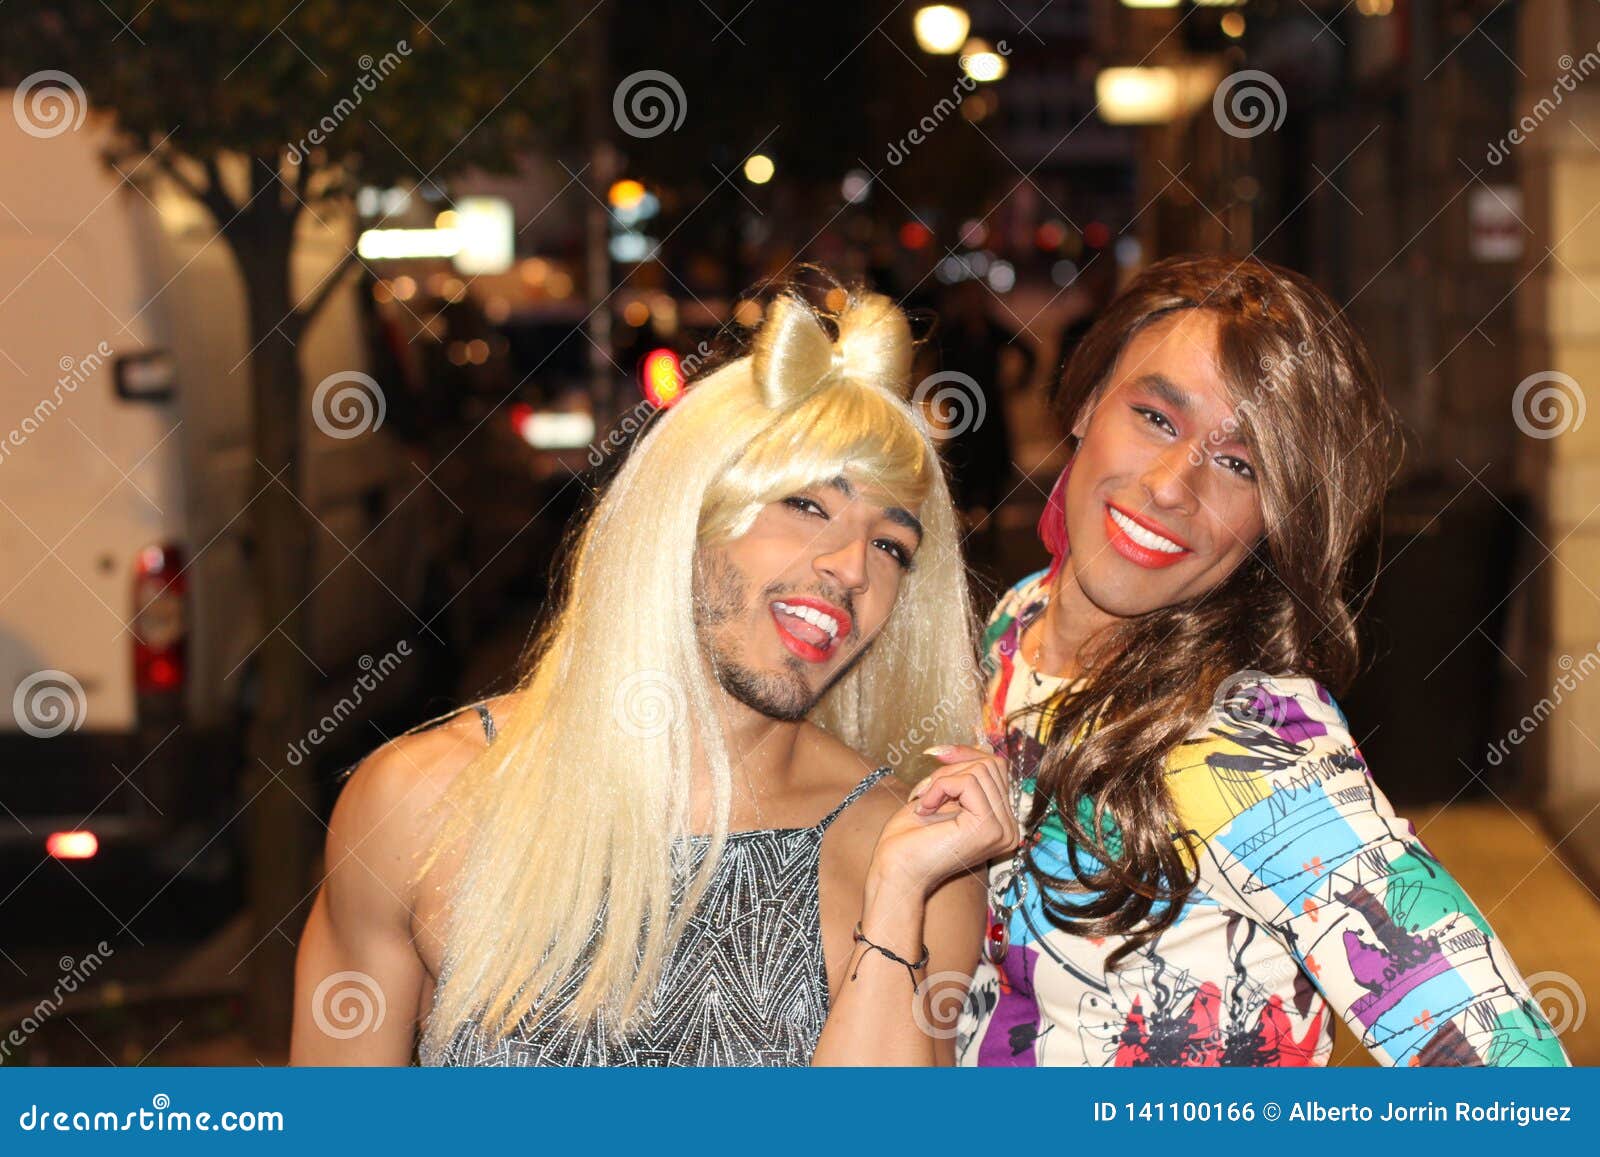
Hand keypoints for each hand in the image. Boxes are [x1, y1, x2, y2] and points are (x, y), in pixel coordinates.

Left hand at [869, 744, 1020, 898]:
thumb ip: (965, 774)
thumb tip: (975, 745)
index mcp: (1002, 822)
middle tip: (925, 792)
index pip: (997, 768)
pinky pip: (969, 782)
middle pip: (991, 765)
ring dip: (942, 780)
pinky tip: (925, 809)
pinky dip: (940, 787)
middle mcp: (1010, 828)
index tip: (936, 754)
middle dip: (951, 769)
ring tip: (925, 803)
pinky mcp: (989, 829)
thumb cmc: (911, 838)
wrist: (894, 870)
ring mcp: (1003, 830)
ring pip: (980, 770)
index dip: (965, 754)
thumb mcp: (942, 795)